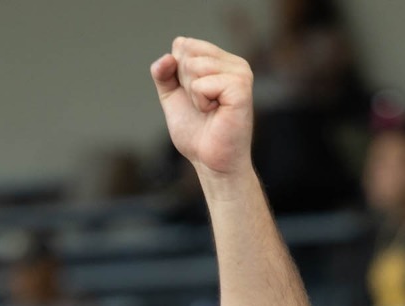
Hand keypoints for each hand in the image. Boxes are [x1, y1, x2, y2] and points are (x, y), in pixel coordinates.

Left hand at [150, 37, 255, 179]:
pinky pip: (202, 84)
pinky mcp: (241, 87)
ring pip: (194, 66)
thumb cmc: (197, 132)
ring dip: (193, 95)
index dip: (177, 73)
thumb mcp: (173, 97)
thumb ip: (164, 73)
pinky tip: (215, 113)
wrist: (211, 162)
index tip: (194, 96)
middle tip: (202, 106)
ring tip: (209, 110)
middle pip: (188, 53)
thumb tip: (167, 57)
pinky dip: (200, 102)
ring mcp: (241, 73)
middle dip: (185, 83)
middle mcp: (235, 63)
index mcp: (222, 60)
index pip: (184, 44)